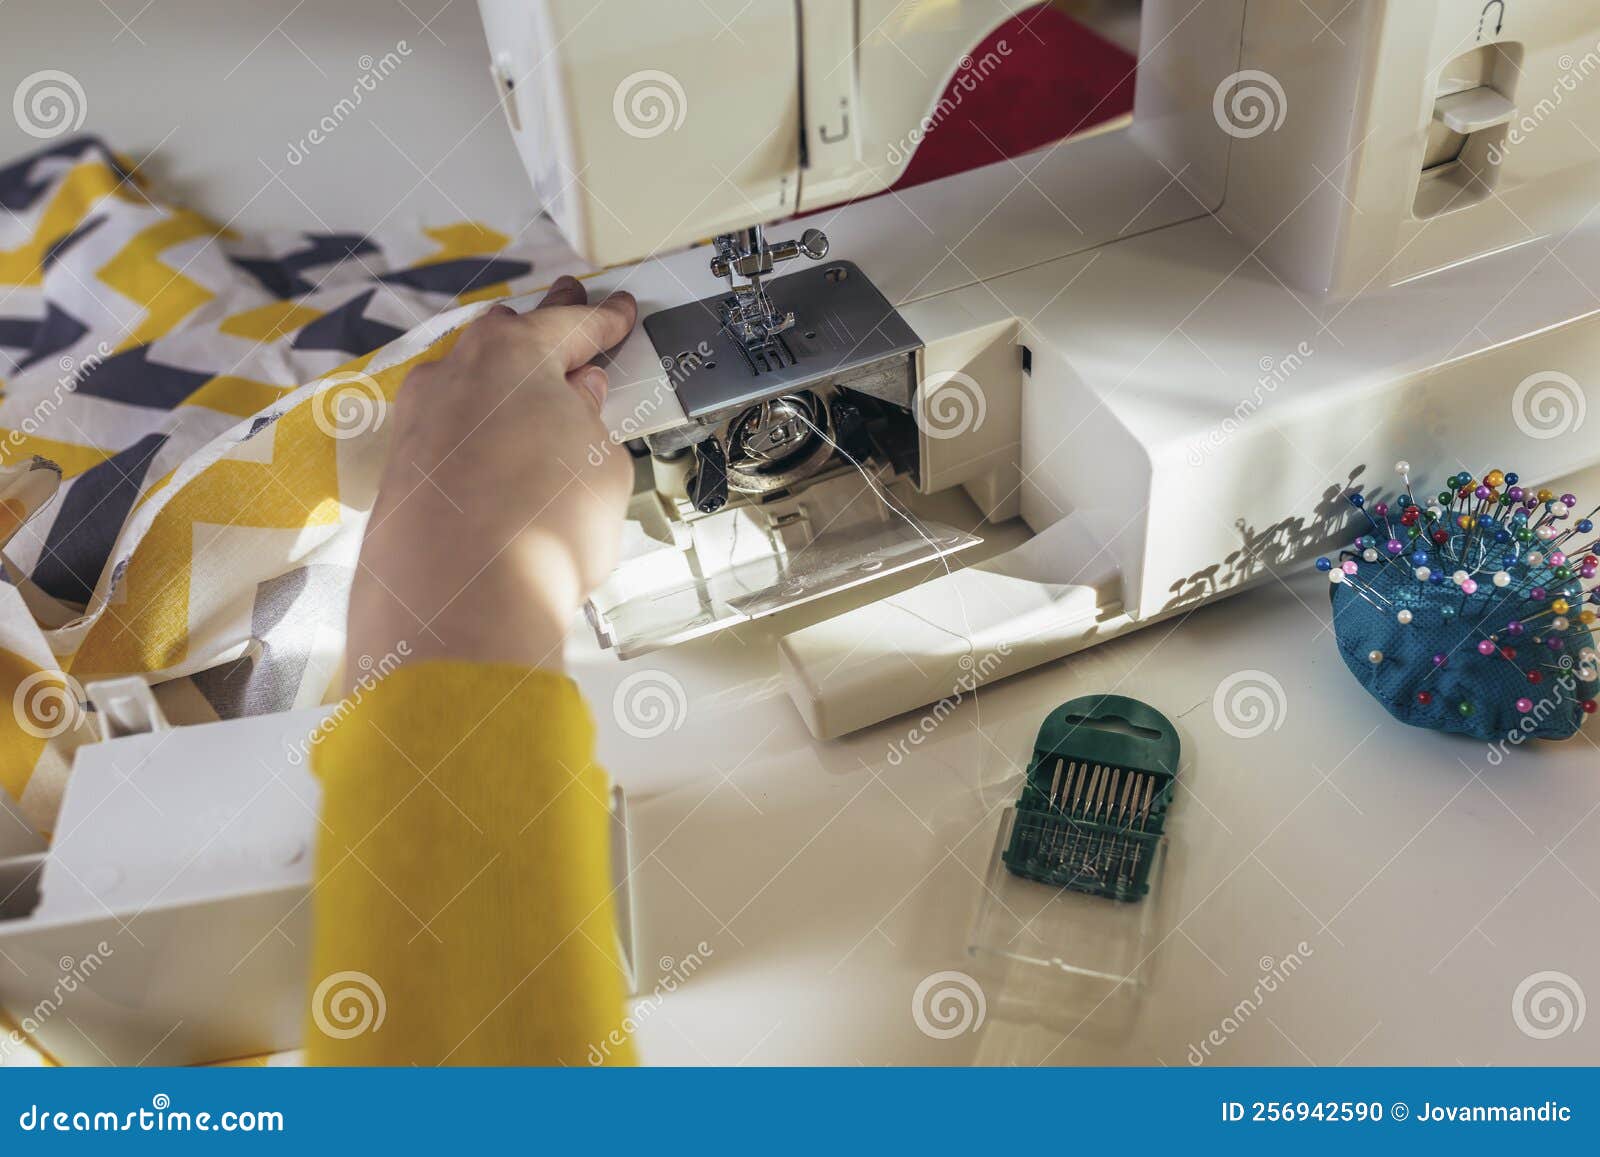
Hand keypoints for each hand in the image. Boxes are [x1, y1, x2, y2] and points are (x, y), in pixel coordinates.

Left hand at [346, 276, 636, 678]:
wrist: (459, 604)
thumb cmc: (535, 531)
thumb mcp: (603, 466)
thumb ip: (592, 423)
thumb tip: (579, 410)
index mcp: (513, 354)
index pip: (571, 324)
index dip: (603, 320)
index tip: (616, 313)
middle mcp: (453, 376)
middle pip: (506, 341)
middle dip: (542, 335)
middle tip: (570, 328)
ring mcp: (416, 423)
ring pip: (468, 389)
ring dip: (503, 395)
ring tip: (540, 417)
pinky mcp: (396, 474)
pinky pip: (446, 439)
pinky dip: (476, 442)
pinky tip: (499, 468)